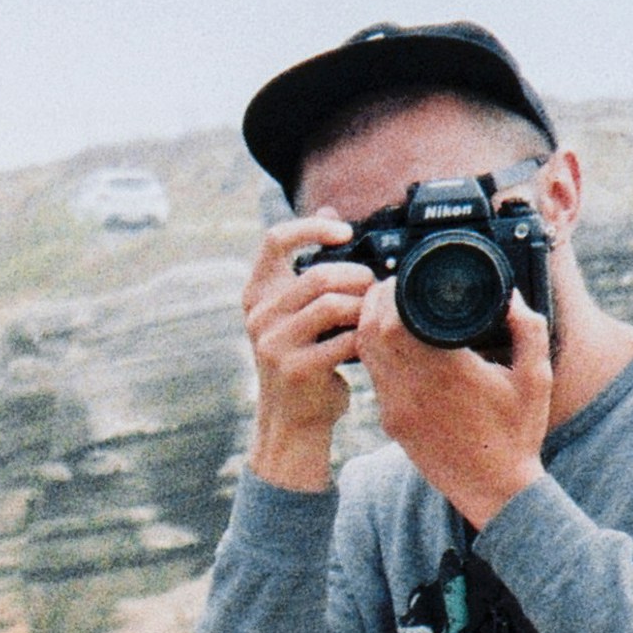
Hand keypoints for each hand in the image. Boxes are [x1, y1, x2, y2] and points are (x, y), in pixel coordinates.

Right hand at [241, 214, 368, 492]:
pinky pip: (344, 339)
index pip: (275, 240)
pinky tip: (370, 343)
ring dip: (364, 307)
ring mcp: (274, 343)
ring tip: (373, 316)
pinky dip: (365, 337)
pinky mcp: (296, 369)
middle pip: (319, 273)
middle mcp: (259, 316)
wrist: (292, 422)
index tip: (344, 232)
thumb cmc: (302, 360)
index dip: (312, 227)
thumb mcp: (296, 311)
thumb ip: (308, 267)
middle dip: (358, 277)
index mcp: (257, 295)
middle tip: (374, 289)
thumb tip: (327, 211)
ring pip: (332, 303)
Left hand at [362, 293, 554, 527]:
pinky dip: (375, 352)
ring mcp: (397, 408)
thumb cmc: (518, 435)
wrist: (495, 491)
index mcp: (448, 372)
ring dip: (369, 324)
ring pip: (365, 352)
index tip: (407, 277)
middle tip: (393, 285)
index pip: (396, 319)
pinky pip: (373, 376)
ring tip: (389, 307)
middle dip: (375, 300)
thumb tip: (512, 295)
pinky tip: (392, 342)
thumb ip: (528, 331)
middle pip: (370, 329)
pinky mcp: (391, 422)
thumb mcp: (535, 379)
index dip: (393, 292)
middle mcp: (414, 389)